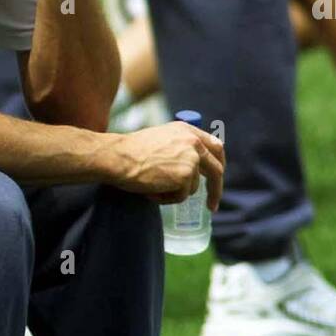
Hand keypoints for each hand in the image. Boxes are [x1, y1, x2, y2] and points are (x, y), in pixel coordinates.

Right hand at [108, 122, 225, 210]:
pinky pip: (181, 197)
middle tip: (212, 205)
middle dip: (215, 190)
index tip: (216, 178)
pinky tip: (151, 191)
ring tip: (152, 186)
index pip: (215, 147)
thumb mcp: (161, 139)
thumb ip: (180, 146)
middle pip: (216, 170)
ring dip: (174, 192)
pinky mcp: (185, 176)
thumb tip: (193, 165)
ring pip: (192, 188)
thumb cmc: (130, 151)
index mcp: (187, 131)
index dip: (218, 164)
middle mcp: (193, 143)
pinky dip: (166, 199)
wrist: (117, 157)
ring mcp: (191, 160)